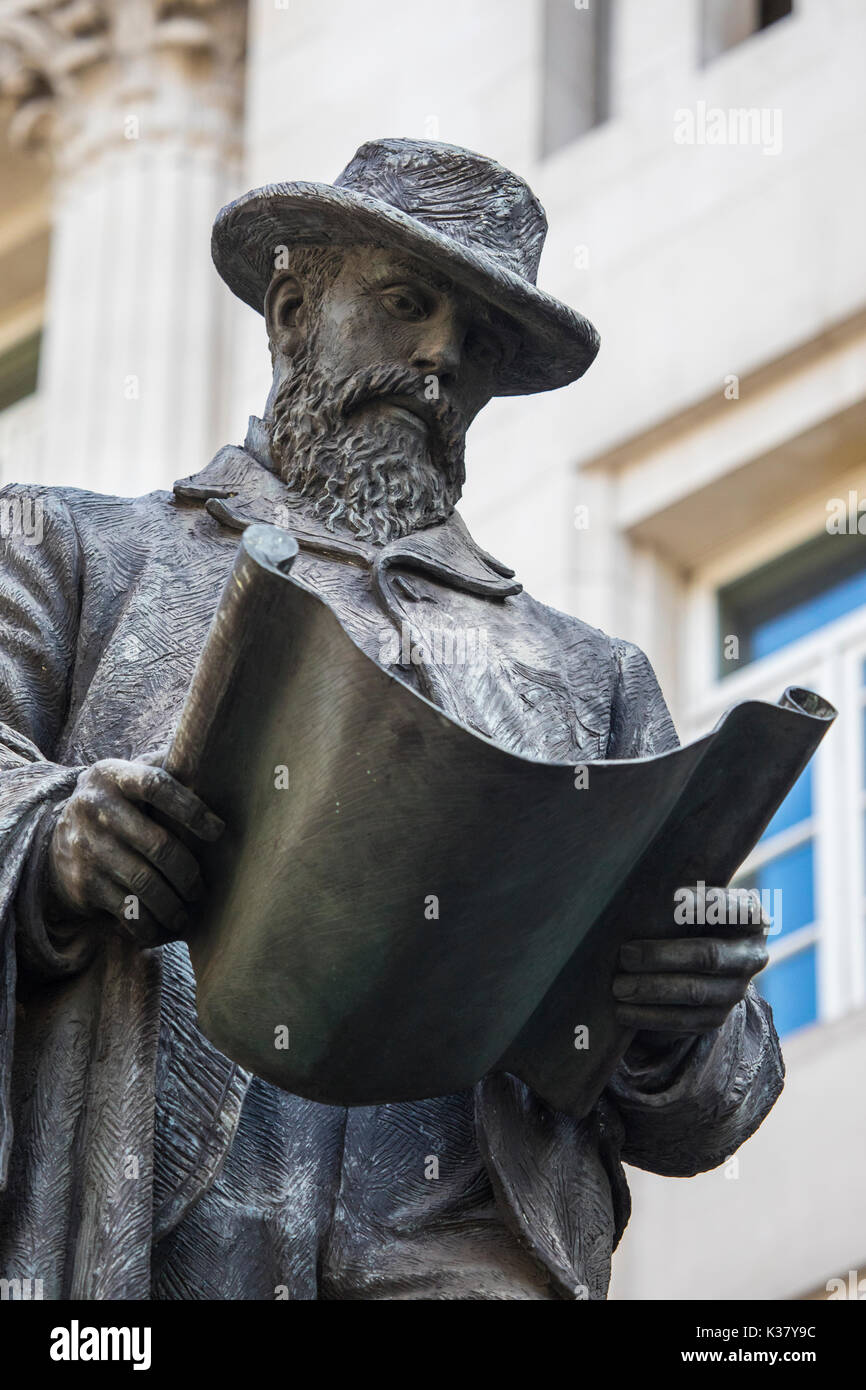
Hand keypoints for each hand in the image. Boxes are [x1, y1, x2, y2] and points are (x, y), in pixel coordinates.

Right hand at [47, 757, 223, 947]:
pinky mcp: (83, 882)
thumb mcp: (128, 778)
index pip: (157, 785)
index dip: (191, 808)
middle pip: (158, 844)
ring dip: (173, 904)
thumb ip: (164, 769)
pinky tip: (162, 927)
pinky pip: (126, 908)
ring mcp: (87, 847)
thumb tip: (215, 765)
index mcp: (112, 776)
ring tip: (187, 914)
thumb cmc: (116, 804)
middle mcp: (95, 808)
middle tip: (201, 888)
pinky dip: (149, 924)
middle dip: (188, 872)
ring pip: (145, 882)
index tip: (218, 830)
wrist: (57, 839)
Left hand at [613, 888, 768, 1045]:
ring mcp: (736, 991)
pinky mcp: (717, 1017)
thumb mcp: (692, 902)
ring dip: (652, 990)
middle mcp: (750, 956)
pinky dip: (650, 1017)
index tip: (678, 898)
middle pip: (708, 956)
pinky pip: (684, 1021)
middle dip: (661, 956)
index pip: (741, 908)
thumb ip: (680, 897)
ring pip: (695, 992)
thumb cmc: (686, 919)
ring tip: (618, 987)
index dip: (713, 904)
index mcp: (750, 919)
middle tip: (624, 955)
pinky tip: (624, 1011)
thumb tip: (641, 890)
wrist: (696, 962)